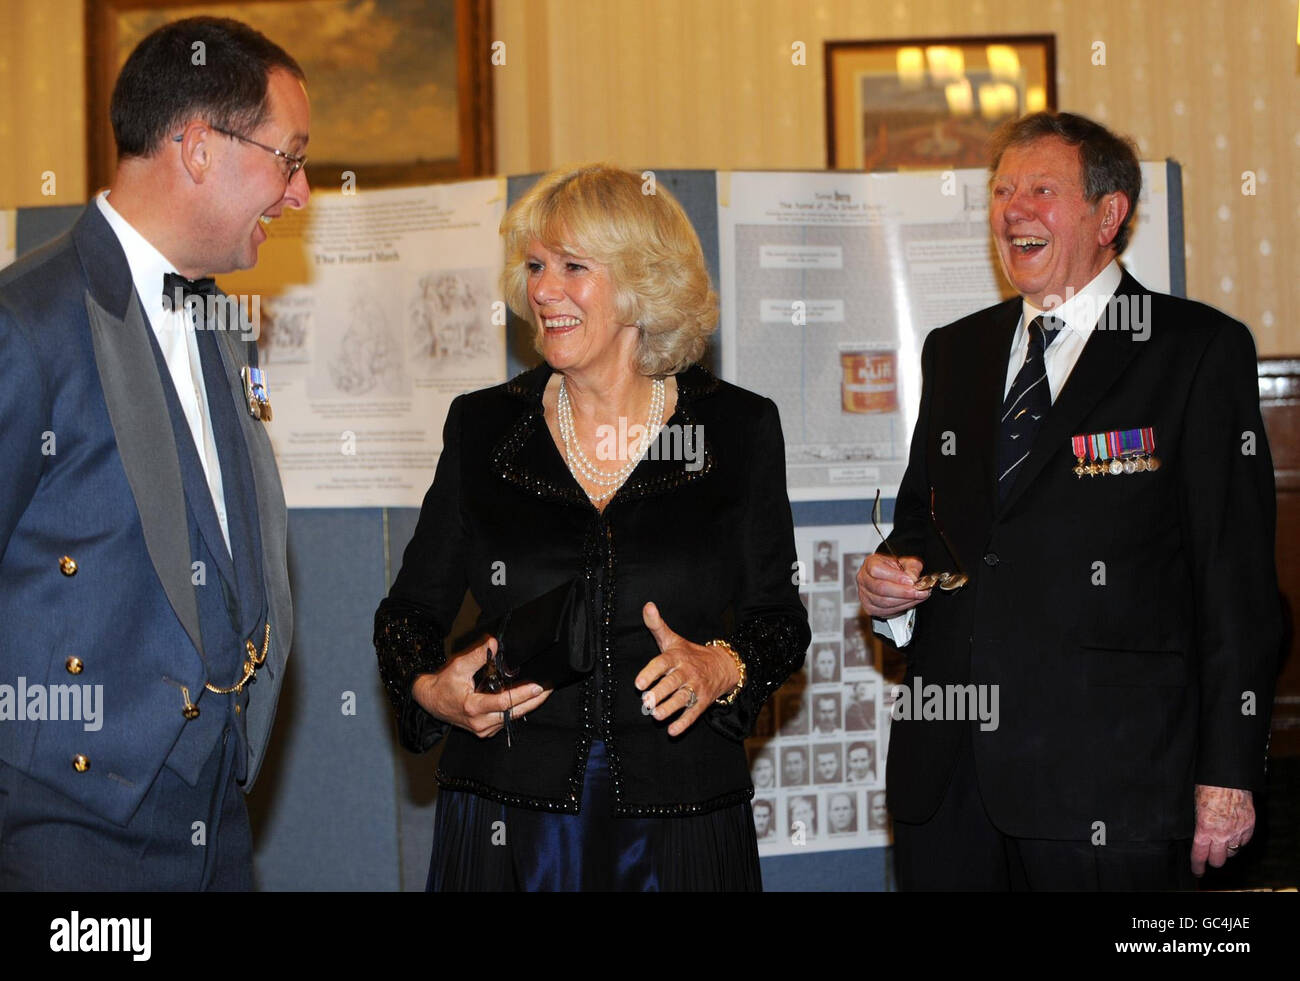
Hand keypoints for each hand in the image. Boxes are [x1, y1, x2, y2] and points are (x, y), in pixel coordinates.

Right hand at [411, 635, 551, 738]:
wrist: (430, 702)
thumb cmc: (443, 685)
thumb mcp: (458, 667)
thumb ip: (477, 655)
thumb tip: (493, 644)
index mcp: (473, 707)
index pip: (504, 703)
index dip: (522, 694)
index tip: (537, 687)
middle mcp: (480, 722)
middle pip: (514, 713)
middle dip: (534, 702)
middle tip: (549, 689)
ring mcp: (483, 729)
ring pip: (512, 718)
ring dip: (528, 706)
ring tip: (542, 692)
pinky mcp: (485, 731)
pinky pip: (506, 721)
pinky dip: (516, 710)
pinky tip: (526, 700)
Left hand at [635, 602, 738, 736]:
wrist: (723, 665)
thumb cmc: (689, 653)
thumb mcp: (673, 639)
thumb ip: (657, 625)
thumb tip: (647, 605)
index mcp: (676, 657)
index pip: (662, 664)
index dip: (650, 673)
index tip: (638, 683)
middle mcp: (686, 672)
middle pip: (673, 683)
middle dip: (660, 692)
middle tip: (646, 702)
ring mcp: (695, 688)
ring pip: (682, 699)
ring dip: (670, 708)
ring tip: (656, 715)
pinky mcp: (702, 702)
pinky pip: (693, 714)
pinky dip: (684, 723)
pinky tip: (673, 731)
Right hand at [856, 553, 930, 617]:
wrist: (891, 580)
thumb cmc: (897, 569)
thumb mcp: (907, 562)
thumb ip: (912, 568)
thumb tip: (913, 578)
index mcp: (870, 563)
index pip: (877, 570)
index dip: (895, 576)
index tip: (911, 580)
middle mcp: (864, 579)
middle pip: (880, 588)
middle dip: (902, 592)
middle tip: (918, 591)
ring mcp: (864, 595)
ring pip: (884, 602)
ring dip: (904, 601)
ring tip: (918, 596)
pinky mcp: (870, 608)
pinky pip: (886, 610)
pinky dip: (901, 607)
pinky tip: (911, 602)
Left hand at [1190, 784, 1254, 875]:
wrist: (1229, 778)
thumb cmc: (1209, 788)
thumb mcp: (1196, 808)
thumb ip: (1200, 825)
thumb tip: (1201, 836)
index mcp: (1204, 829)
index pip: (1200, 854)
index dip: (1198, 865)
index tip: (1197, 870)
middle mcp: (1221, 834)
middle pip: (1218, 860)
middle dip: (1213, 860)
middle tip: (1211, 857)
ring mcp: (1237, 831)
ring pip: (1232, 852)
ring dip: (1226, 850)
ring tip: (1222, 842)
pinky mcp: (1249, 826)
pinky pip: (1244, 842)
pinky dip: (1239, 841)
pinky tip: (1234, 834)